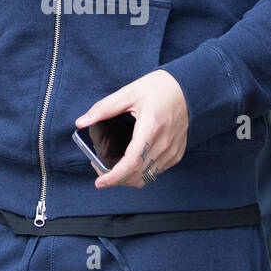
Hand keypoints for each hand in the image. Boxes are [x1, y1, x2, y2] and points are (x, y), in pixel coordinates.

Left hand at [75, 69, 188, 189]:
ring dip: (128, 178)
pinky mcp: (177, 153)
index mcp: (151, 128)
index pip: (131, 162)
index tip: (99, 182)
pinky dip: (141, 173)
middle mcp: (164, 144)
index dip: (113, 177)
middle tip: (99, 169)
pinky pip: (156, 172)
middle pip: (137, 175)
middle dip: (116, 179)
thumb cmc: (161, 88)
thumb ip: (104, 108)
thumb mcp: (129, 92)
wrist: (190, 88)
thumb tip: (81, 121)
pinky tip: (130, 163)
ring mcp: (172, 151)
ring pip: (146, 178)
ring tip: (113, 167)